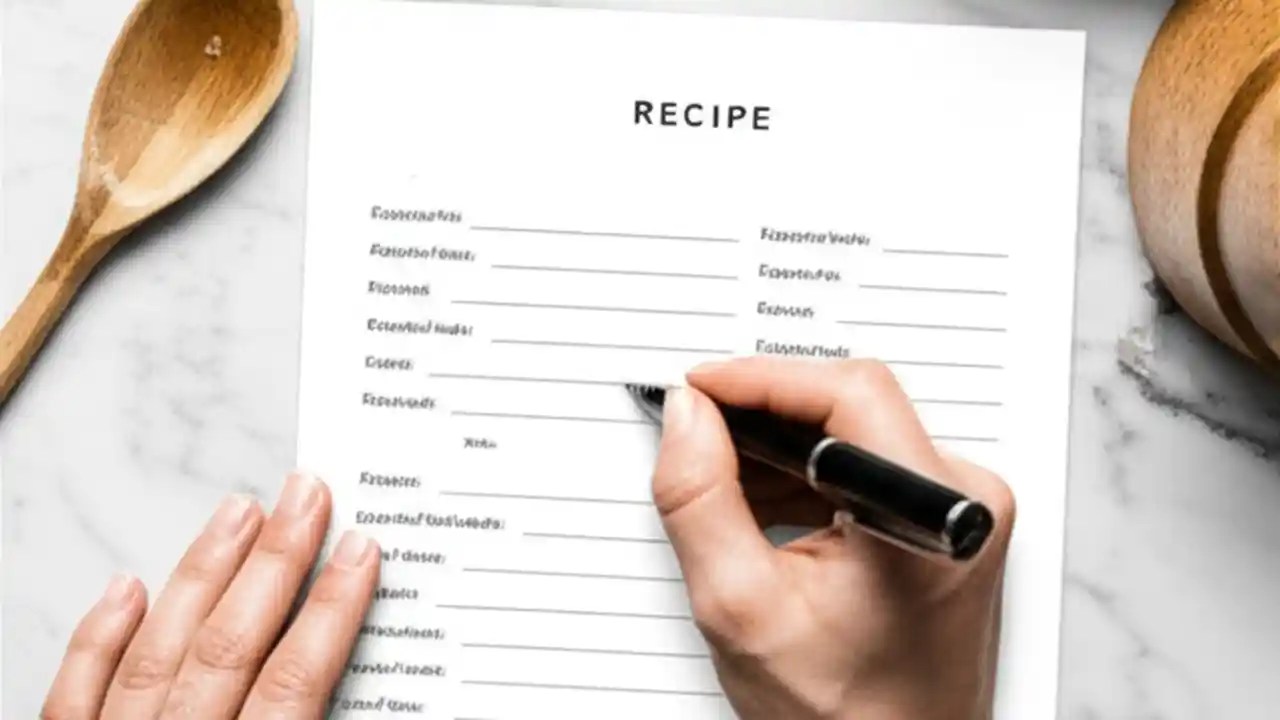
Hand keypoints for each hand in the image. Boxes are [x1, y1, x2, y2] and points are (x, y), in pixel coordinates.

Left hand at [41, 474, 379, 718]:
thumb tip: (390, 696)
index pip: (294, 681)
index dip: (332, 611)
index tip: (360, 552)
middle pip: (230, 645)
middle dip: (275, 561)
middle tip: (306, 496)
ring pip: (159, 651)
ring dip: (204, 573)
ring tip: (239, 510)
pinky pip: (74, 695)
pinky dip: (100, 638)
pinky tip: (127, 588)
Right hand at [652, 357, 1014, 719]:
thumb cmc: (844, 719)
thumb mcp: (742, 609)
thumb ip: (701, 500)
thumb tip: (687, 418)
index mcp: (931, 513)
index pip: (849, 392)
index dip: (761, 378)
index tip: (701, 388)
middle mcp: (962, 499)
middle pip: (849, 406)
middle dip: (761, 415)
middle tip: (696, 433)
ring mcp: (953, 509)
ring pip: (849, 433)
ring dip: (775, 449)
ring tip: (718, 482)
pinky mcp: (934, 520)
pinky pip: (859, 465)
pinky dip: (799, 476)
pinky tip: (754, 504)